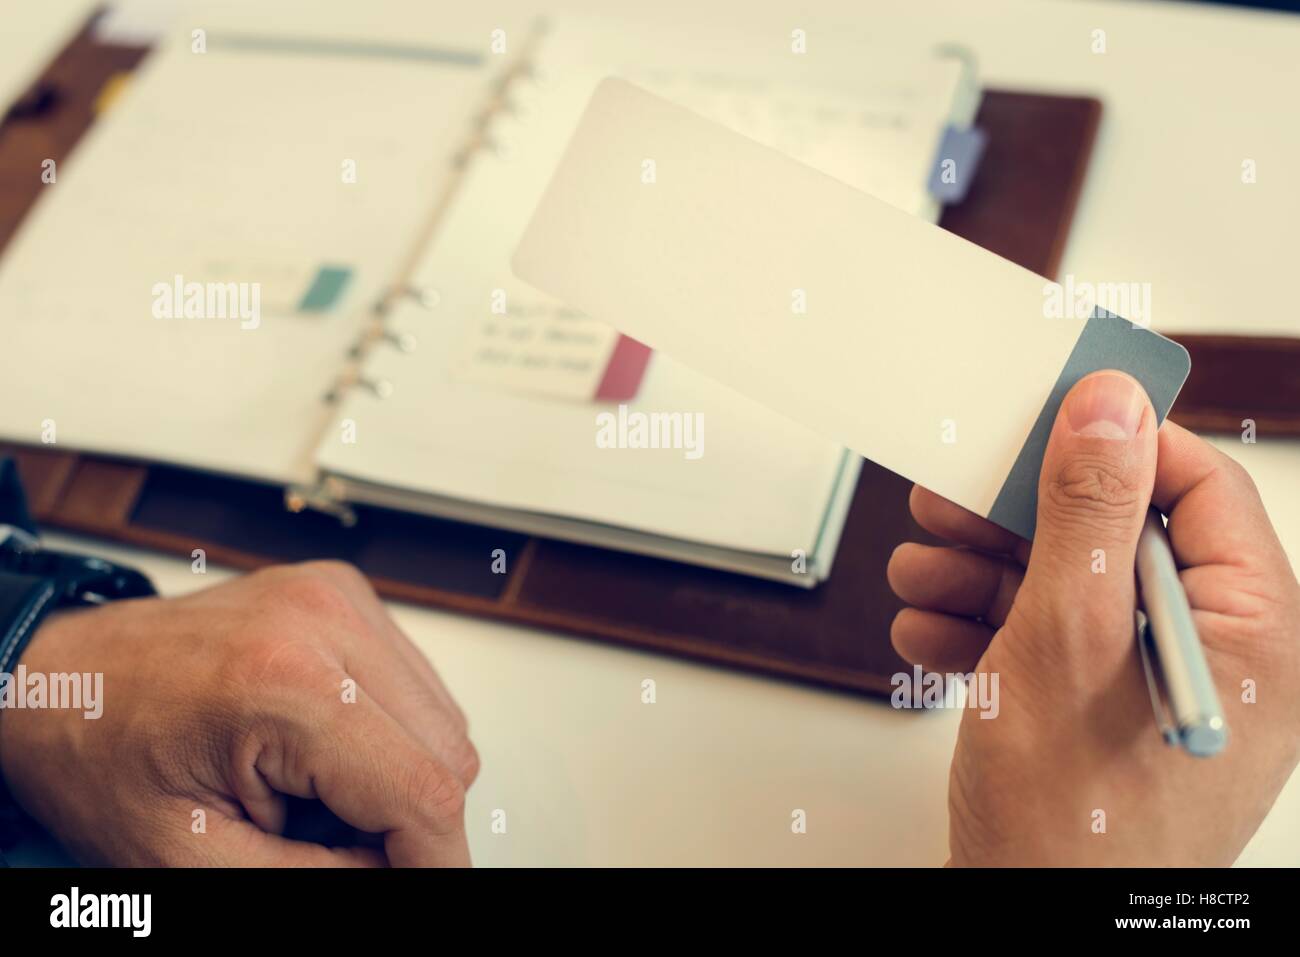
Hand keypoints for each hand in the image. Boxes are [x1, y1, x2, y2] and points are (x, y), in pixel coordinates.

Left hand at [0, 561, 477, 865]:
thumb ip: (321, 881)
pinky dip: (386, 732)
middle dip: (405, 820)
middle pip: (448, 755)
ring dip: (398, 774)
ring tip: (309, 789)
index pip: (424, 791)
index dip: (435, 861)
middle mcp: (322, 620)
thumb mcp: (195, 863)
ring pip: (444, 720)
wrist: (60, 680)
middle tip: (328, 844)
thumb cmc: (101, 758)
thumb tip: (406, 872)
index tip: (424, 887)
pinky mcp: (344, 595)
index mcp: (284, 682)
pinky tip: (318, 746)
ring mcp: (337, 598)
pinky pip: (417, 685)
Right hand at [887, 370, 1299, 865]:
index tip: (1044, 415)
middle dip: (1020, 519)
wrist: (1025, 933)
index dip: (1119, 441)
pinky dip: (984, 628)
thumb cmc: (1075, 828)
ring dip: (984, 574)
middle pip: (1120, 533)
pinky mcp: (1097, 711)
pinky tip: (932, 632)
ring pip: (1070, 586)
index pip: (1198, 488)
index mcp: (1248, 634)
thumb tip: (1108, 409)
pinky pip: (1047, 640)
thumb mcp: (1068, 639)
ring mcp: (1150, 686)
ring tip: (921, 575)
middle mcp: (1209, 656)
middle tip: (954, 502)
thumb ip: (1090, 513)